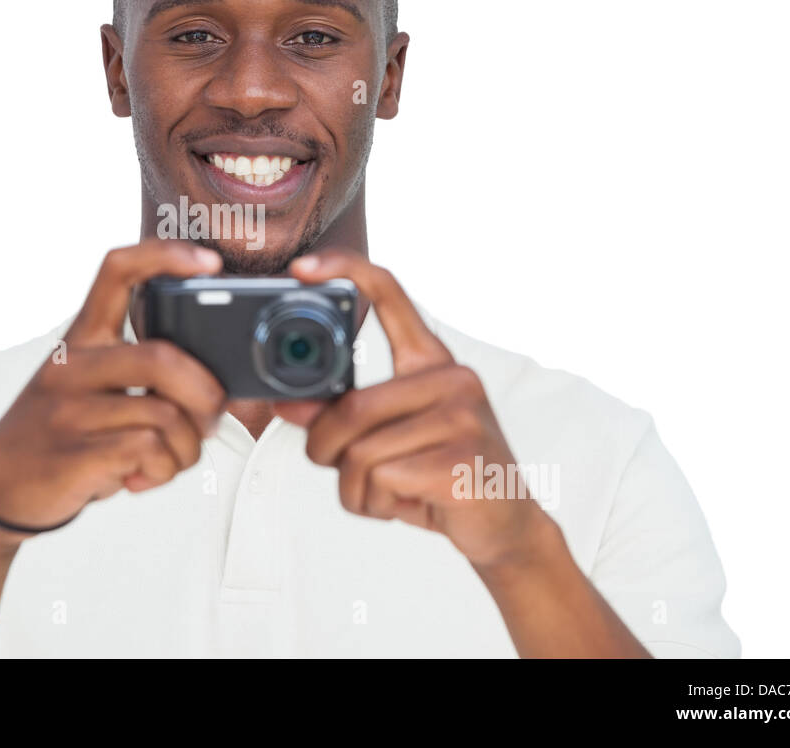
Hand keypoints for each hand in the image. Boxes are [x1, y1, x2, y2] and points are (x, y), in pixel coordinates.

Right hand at [0, 239, 228, 544]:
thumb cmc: (56, 436)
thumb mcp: (83, 387)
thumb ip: (135, 374)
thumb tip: (212, 387)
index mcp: (80, 339)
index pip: (118, 271)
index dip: (166, 256)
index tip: (209, 262)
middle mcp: (72, 366)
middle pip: (162, 358)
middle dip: (206, 394)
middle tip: (209, 420)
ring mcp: (70, 409)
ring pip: (165, 415)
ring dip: (187, 448)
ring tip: (171, 460)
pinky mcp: (74, 453)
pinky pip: (148, 450)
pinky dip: (164, 471)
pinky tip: (143, 477)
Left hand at [273, 247, 552, 569]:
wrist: (504, 523)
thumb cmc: (437, 472)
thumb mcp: (385, 438)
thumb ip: (337, 416)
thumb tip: (285, 405)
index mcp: (430, 361)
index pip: (389, 293)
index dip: (344, 270)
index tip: (301, 267)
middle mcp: (451, 378)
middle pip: (351, 407)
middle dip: (326, 449)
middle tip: (339, 468)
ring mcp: (462, 416)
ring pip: (360, 451)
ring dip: (355, 487)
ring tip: (387, 491)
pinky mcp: (463, 459)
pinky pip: (381, 478)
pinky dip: (376, 502)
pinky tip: (407, 503)